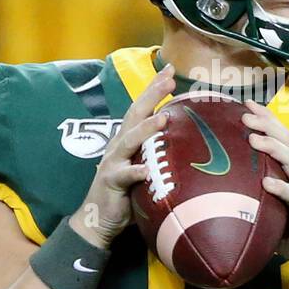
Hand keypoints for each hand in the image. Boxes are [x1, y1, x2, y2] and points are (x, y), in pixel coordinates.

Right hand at [70, 64, 174, 248]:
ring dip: (147, 128)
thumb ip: (160, 152)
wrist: (99, 219)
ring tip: (164, 118)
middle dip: (151, 94)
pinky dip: (135, 171)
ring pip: (130, 140)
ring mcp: (114, 161)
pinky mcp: (111, 181)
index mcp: (129, 138)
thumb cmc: (128, 192)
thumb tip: (189, 140)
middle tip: (168, 79)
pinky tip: (146, 170)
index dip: (154, 88)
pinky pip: (125, 175)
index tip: (170, 70)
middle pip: (135, 114)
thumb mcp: (146, 166)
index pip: (142, 107)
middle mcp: (120, 144)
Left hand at [242, 100, 288, 271]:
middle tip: (245, 114)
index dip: (268, 118)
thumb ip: (258, 193)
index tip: (248, 104)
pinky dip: (280, 186)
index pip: (283, 137)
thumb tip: (223, 188)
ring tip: (253, 138)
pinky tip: (266, 182)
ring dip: (272, 147)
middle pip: (287, 140)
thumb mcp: (274, 206)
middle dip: (266, 124)